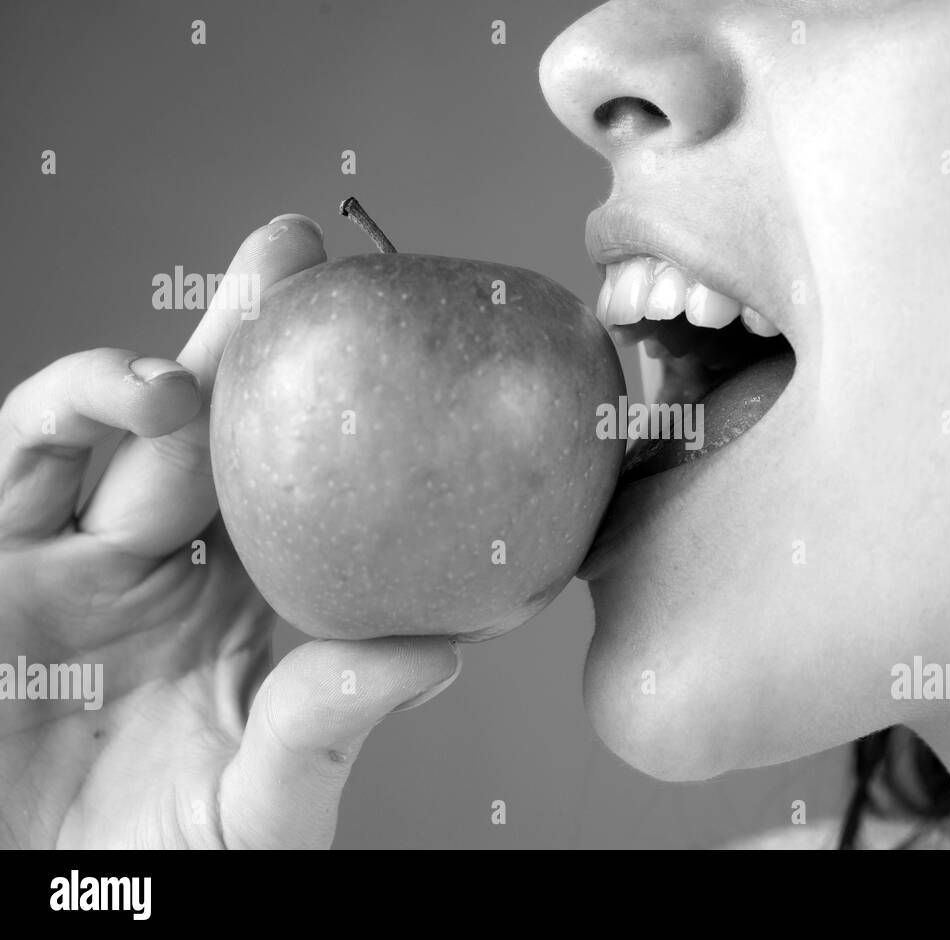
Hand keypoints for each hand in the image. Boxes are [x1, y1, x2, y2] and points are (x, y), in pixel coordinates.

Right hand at [0, 215, 460, 847]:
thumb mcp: (265, 802)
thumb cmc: (156, 861)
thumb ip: (331, 724)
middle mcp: (183, 566)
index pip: (323, 498)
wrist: (35, 893)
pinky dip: (84, 404)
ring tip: (271, 283)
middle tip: (322, 252)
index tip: (427, 359)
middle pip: (235, 430)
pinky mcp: (3, 553)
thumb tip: (442, 649)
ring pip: (139, 419)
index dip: (365, 426)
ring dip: (199, 345)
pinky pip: (34, 451)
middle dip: (270, 334)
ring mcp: (89, 553)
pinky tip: (151, 393)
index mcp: (264, 611)